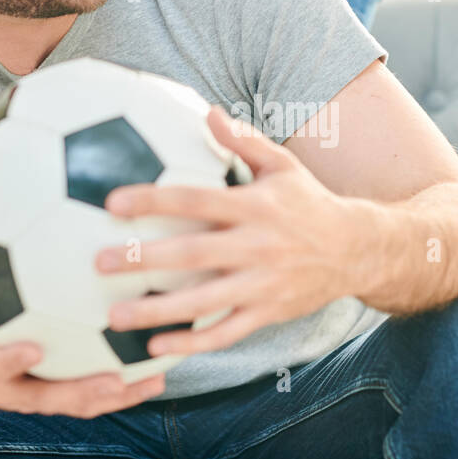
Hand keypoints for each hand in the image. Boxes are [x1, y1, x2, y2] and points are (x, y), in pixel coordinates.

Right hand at [0, 248, 165, 417]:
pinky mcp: (67, 393)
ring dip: (120, 393)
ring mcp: (45, 395)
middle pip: (51, 398)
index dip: (12, 362)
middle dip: (83, 391)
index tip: (33, 348)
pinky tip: (162, 366)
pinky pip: (100, 392)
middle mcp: (18, 390)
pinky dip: (130, 384)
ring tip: (153, 376)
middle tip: (113, 378)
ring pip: (84, 400)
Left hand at [95, 106, 365, 355]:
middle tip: (99, 263)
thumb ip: (243, 141)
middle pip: (193, 255)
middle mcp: (257, 246)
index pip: (196, 200)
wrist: (358, 250)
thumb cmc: (309, 202)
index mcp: (254, 207)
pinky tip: (156, 346)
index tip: (112, 203)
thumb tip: (208, 112)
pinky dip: (192, 342)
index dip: (154, 200)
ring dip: (157, 311)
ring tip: (114, 316)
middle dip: (145, 259)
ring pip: (204, 302)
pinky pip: (226, 333)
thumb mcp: (283, 165)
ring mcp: (262, 285)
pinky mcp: (267, 313)